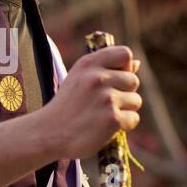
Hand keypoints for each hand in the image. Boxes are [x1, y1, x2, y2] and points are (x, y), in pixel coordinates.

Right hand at [34, 37, 141, 162]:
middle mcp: (98, 77)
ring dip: (125, 110)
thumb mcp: (79, 78)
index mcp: (89, 64)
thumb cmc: (66, 106)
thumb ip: (106, 69)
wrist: (49, 133)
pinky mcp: (112, 118)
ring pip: (136, 100)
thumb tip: (136, 64)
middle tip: (105, 104)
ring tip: (104, 115)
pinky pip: (133, 118)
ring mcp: (106, 98)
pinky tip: (106, 127)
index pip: (125, 54)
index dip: (126, 67)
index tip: (117, 79)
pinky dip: (124, 126)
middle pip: (133, 80)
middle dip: (125, 93)